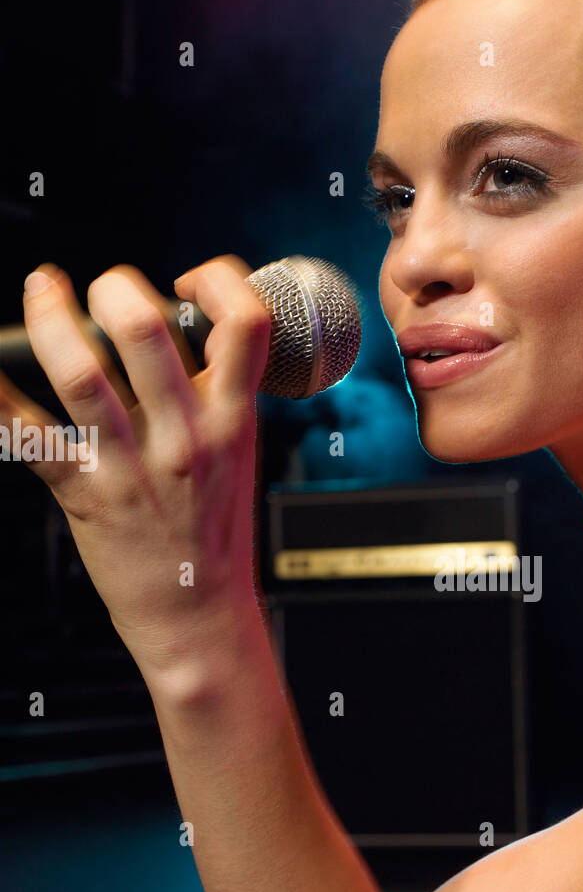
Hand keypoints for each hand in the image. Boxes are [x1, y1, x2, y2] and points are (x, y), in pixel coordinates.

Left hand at [1, 258, 271, 681]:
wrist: (197, 612)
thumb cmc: (212, 533)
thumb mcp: (237, 454)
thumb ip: (212, 393)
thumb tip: (171, 329)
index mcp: (232, 419)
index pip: (247, 323)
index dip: (218, 278)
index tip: (189, 281)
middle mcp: (185, 436)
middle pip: (145, 329)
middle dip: (113, 288)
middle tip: (101, 290)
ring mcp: (133, 464)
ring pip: (81, 372)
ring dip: (51, 317)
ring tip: (44, 293)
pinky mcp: (84, 492)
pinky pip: (26, 433)